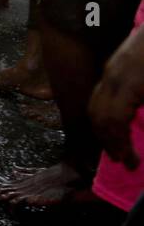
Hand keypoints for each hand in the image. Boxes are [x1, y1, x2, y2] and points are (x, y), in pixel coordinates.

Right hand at [89, 30, 143, 169]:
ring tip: (115, 144)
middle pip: (97, 115)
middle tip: (121, 159)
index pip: (113, 123)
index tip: (132, 163)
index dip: (120, 145)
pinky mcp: (116, 63)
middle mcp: (112, 77)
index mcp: (128, 85)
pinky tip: (116, 121)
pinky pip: (100, 93)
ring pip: (94, 103)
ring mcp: (112, 68)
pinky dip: (103, 112)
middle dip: (107, 140)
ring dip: (101, 127)